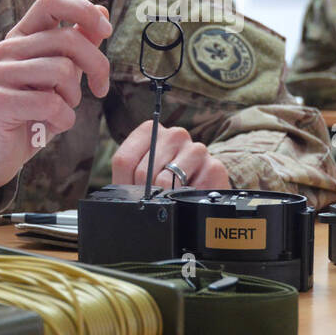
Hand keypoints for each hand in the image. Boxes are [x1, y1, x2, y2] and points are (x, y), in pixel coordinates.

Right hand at [0, 0, 111, 191]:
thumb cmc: (32, 112)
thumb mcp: (61, 76)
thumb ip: (79, 45)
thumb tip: (102, 12)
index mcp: (23, 36)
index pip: (52, 0)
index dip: (84, 11)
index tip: (106, 31)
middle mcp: (8, 48)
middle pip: (69, 39)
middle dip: (97, 66)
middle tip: (100, 88)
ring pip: (63, 71)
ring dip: (74, 98)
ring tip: (61, 110)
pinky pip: (51, 103)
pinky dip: (63, 119)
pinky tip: (50, 125)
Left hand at [111, 120, 230, 190]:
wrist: (200, 195)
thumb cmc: (165, 186)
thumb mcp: (138, 179)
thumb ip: (124, 178)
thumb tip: (120, 193)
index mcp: (151, 131)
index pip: (124, 160)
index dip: (125, 184)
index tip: (135, 190)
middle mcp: (175, 134)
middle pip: (143, 171)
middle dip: (146, 193)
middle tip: (156, 197)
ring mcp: (196, 149)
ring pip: (164, 181)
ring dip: (165, 198)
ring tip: (172, 197)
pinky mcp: (214, 167)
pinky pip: (186, 192)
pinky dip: (183, 203)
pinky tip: (188, 197)